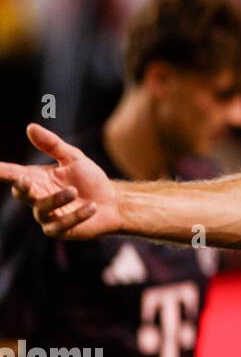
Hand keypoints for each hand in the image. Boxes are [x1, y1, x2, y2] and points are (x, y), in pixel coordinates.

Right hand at [0, 124, 121, 238]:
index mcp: (36, 179)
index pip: (13, 174)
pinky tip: (92, 206)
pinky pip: (63, 224)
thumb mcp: (73, 158)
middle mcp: (37, 197)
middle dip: (21, 188)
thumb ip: (52, 144)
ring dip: (57, 199)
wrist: (112, 202)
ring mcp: (47, 216)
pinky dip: (77, 214)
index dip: (1, 171)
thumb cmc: (89, 179)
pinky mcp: (61, 230)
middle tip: (25, 179)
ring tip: (74, 190)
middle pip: (21, 193)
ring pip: (42, 209)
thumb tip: (30, 127)